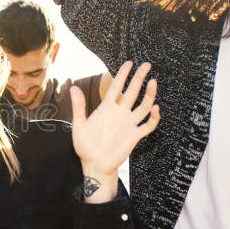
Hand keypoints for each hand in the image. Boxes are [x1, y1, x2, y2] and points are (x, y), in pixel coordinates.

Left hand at [71, 61, 159, 177]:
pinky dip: (154, 118)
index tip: (129, 63)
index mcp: (107, 108)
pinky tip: (156, 109)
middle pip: (132, 92)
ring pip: (143, 106)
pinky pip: (148, 125)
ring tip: (153, 82)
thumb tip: (73, 87)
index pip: (116, 87)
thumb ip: (79, 106)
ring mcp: (128, 124)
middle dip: (139, 78)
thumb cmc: (85, 146)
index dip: (122, 75)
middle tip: (147, 65)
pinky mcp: (134, 136)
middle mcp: (120, 113)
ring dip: (149, 95)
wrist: (94, 165)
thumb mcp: (79, 125)